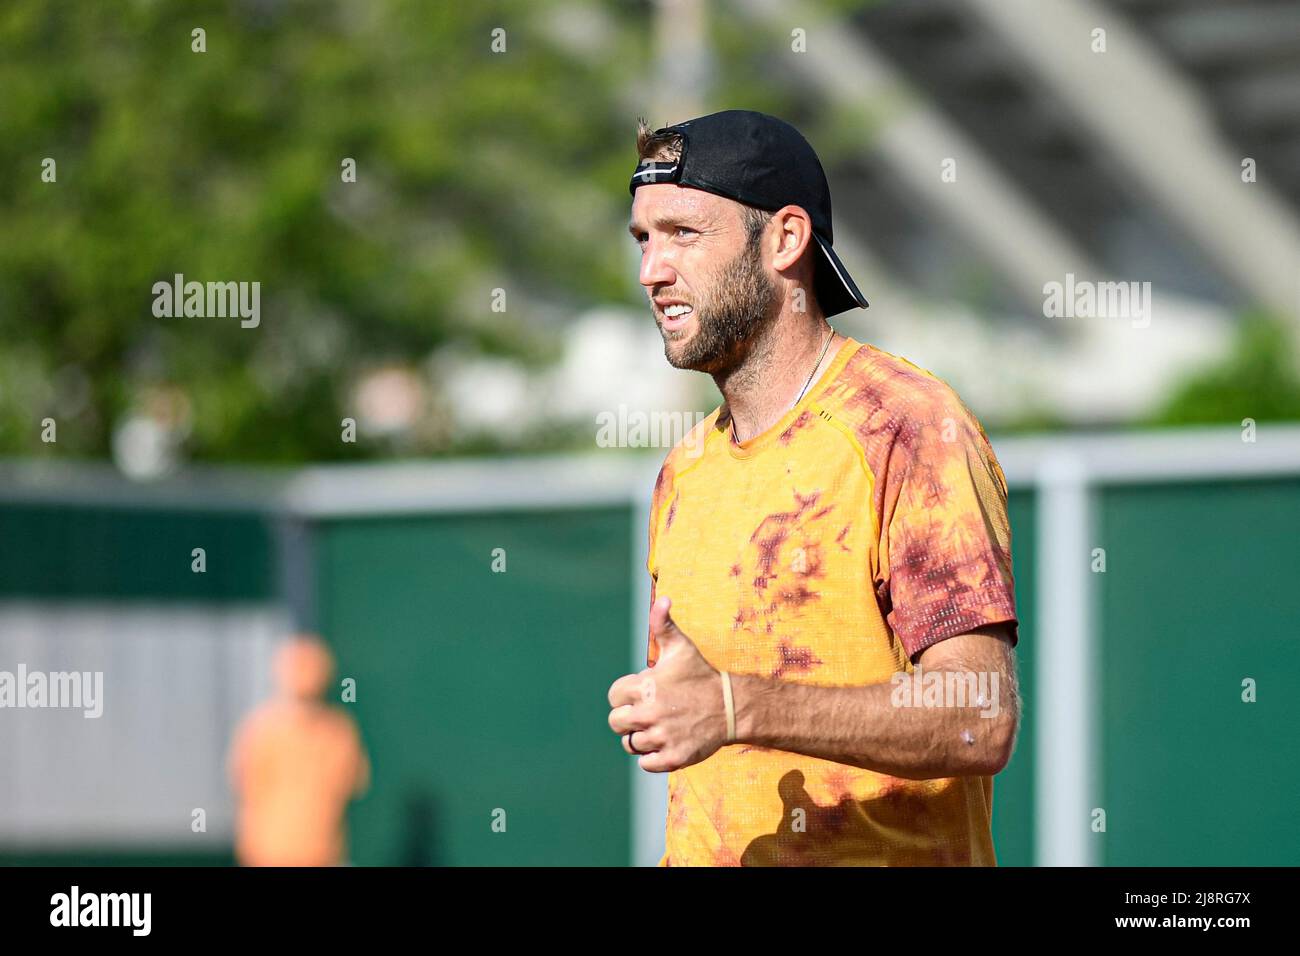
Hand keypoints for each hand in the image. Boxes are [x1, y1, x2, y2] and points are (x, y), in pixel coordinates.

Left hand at [606, 596, 726, 772]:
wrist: (731, 707)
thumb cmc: (700, 676)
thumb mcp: (681, 647)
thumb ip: (662, 624)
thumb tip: (663, 598)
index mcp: (646, 687)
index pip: (614, 697)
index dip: (626, 695)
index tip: (644, 693)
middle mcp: (650, 713)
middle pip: (616, 723)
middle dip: (629, 718)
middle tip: (650, 712)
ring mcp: (662, 737)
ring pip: (630, 744)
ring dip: (641, 737)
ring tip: (659, 726)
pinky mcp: (673, 757)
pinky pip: (645, 763)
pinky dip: (651, 757)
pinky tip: (665, 742)